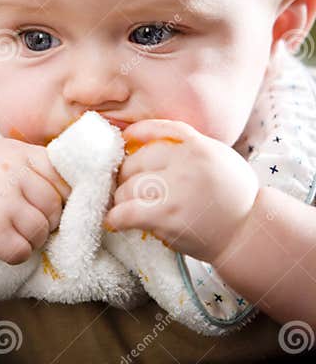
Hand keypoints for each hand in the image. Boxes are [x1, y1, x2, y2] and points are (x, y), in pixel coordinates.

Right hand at [0, 138, 69, 264]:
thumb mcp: (4, 155)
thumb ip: (36, 163)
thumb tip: (81, 183)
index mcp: (19, 153)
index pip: (62, 175)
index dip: (66, 195)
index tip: (61, 204)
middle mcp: (11, 175)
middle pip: (54, 207)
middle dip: (49, 221)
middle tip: (34, 222)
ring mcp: (1, 203)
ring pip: (40, 231)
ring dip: (33, 239)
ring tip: (17, 232)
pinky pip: (22, 251)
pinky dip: (17, 253)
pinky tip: (4, 243)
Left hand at [104, 119, 258, 262]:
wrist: (250, 233)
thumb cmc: (233, 197)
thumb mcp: (219, 158)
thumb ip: (189, 146)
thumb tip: (148, 140)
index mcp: (199, 146)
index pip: (157, 130)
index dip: (136, 134)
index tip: (124, 142)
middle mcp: (187, 164)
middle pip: (135, 161)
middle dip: (125, 175)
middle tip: (126, 186)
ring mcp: (176, 190)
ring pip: (128, 187)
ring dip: (121, 198)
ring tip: (124, 205)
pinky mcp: (168, 216)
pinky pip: (128, 212)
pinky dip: (115, 217)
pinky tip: (113, 220)